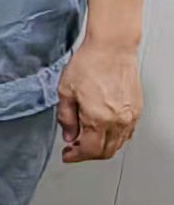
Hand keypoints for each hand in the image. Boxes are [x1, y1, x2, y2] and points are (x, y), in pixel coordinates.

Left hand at [57, 39, 141, 162]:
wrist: (112, 48)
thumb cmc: (90, 63)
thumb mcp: (65, 91)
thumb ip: (66, 118)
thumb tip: (69, 136)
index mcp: (98, 118)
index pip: (90, 150)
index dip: (76, 156)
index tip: (67, 155)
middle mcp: (118, 121)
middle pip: (106, 151)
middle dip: (87, 154)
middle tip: (74, 148)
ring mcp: (131, 116)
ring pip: (118, 144)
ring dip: (101, 147)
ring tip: (86, 138)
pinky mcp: (137, 110)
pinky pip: (127, 133)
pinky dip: (114, 137)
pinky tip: (102, 130)